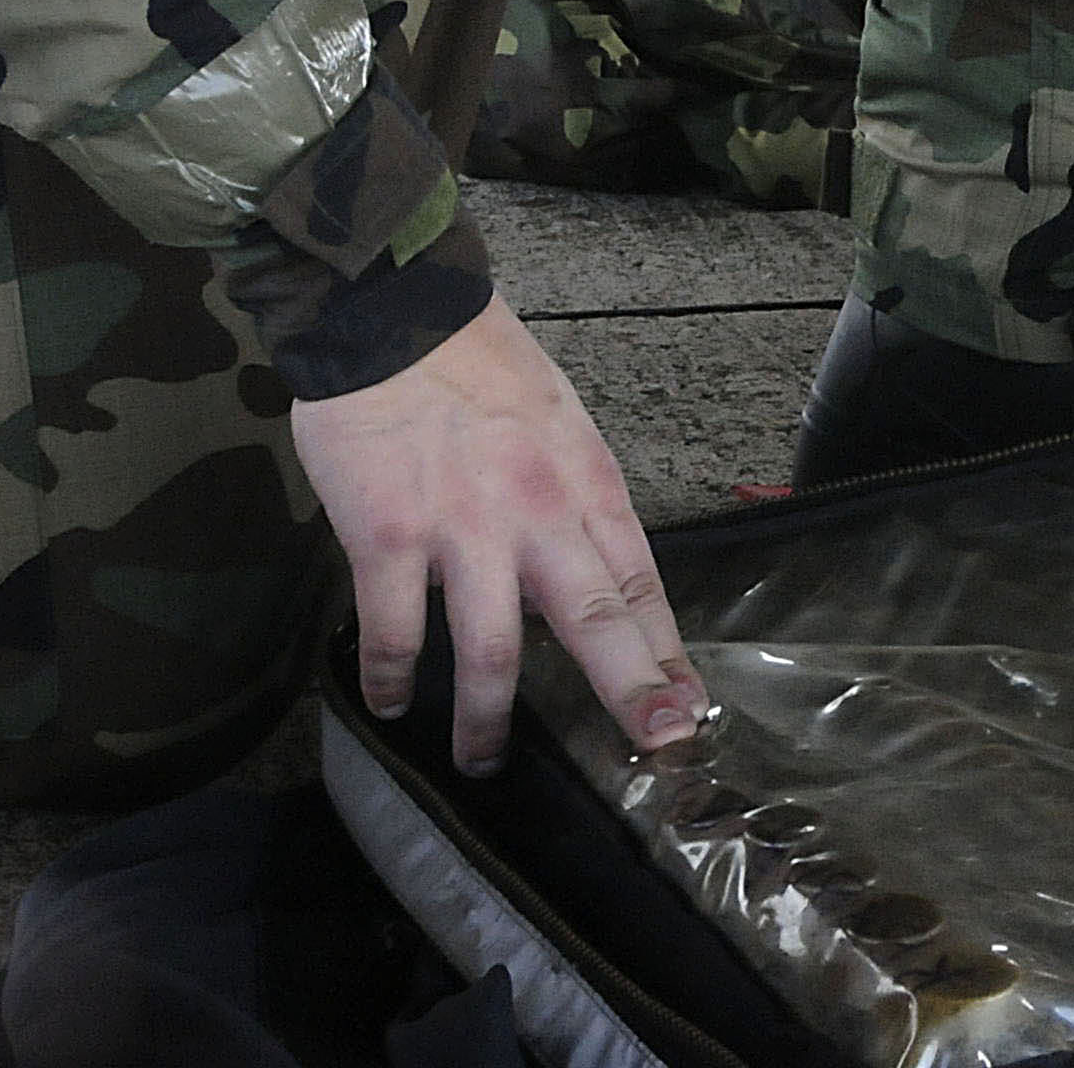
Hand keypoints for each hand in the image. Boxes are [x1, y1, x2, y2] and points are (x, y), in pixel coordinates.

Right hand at [292, 294, 703, 773]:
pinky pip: (395, 628)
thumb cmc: (481, 369)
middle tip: (652, 745)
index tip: (687, 709)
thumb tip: (583, 575)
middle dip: (629, 688)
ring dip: (488, 717)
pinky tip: (389, 705)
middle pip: (595, 617)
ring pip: (491, 647)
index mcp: (586, 483)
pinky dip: (391, 678)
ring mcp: (462, 527)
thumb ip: (574, 502)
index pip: (639, 582)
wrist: (393, 314)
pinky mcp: (387, 534)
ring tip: (483, 759)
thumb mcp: (561, 426)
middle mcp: (537, 511)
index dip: (664, 650)